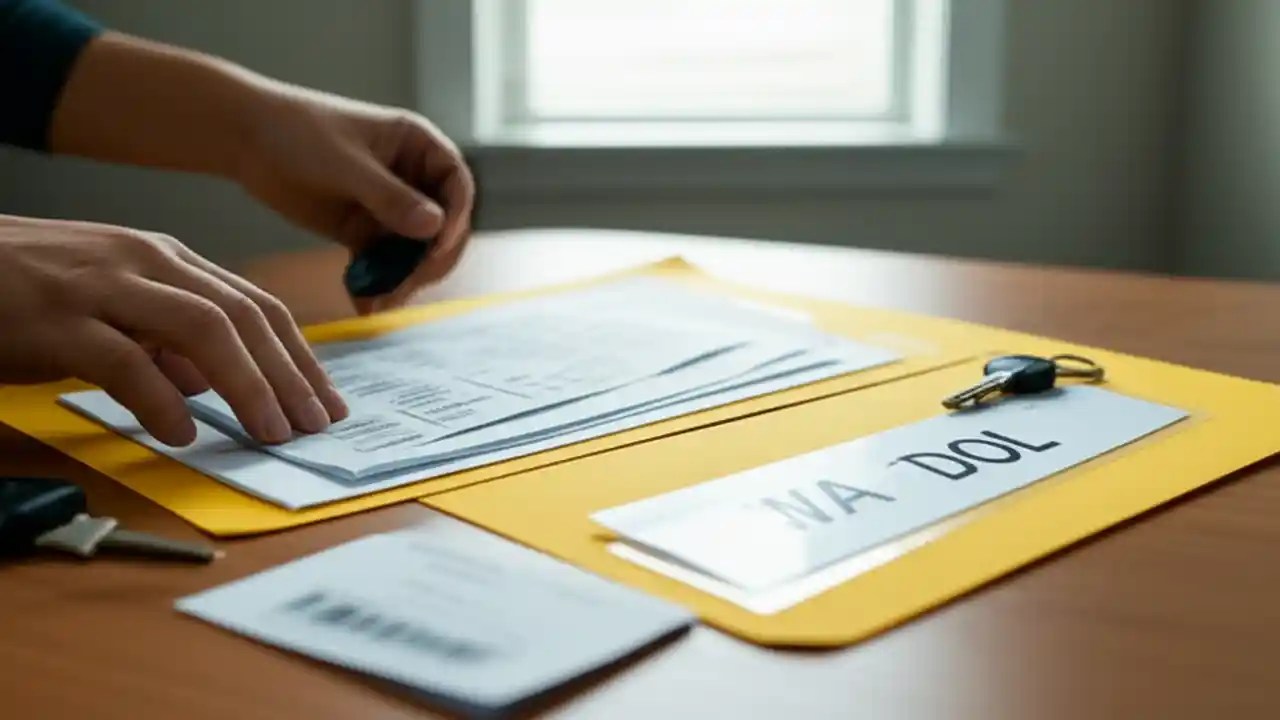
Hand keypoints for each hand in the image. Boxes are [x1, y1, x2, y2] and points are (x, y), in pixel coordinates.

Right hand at [0, 215, 347, 445]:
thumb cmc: (29, 288)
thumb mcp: (113, 305)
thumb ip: (166, 338)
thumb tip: (214, 384)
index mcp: (166, 259)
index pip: (256, 306)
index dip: (300, 356)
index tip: (327, 400)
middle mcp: (145, 262)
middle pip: (243, 317)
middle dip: (288, 375)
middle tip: (314, 425)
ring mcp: (102, 287)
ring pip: (201, 329)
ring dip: (246, 385)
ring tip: (270, 431)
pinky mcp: (56, 320)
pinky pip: (123, 360)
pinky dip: (160, 399)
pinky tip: (181, 432)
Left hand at [234, 84, 474, 313]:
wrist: (244, 138)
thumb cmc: (298, 132)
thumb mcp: (346, 164)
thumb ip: (390, 196)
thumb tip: (437, 227)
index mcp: (418, 147)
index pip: (456, 186)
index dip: (455, 218)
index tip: (436, 247)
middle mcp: (412, 178)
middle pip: (441, 228)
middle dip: (427, 259)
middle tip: (406, 284)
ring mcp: (389, 208)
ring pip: (413, 252)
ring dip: (402, 280)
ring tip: (379, 303)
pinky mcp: (364, 231)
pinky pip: (382, 263)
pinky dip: (376, 284)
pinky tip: (363, 303)